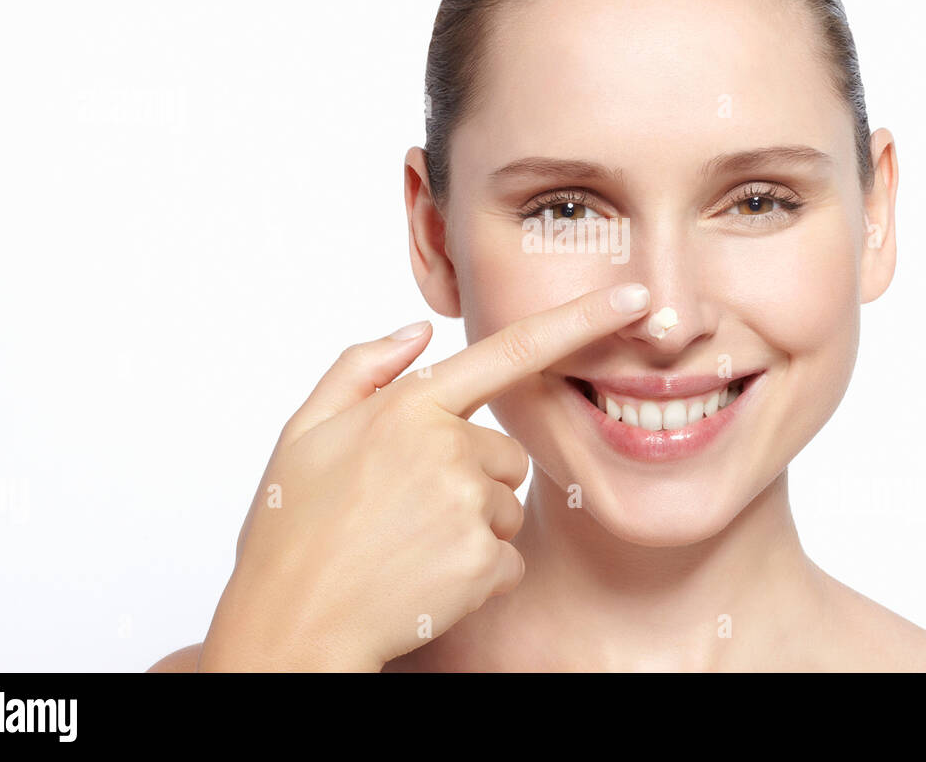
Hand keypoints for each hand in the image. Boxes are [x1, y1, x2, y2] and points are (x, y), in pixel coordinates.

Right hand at [196, 282, 651, 670]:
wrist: (291, 625)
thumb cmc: (292, 530)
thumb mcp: (305, 431)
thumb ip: (362, 368)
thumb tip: (418, 331)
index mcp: (408, 407)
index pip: (511, 351)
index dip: (580, 320)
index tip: (634, 299)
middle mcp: (447, 449)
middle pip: (505, 453)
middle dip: (470, 477)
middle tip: (404, 510)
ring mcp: (468, 507)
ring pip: (506, 506)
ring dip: (472, 526)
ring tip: (407, 544)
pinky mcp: (483, 563)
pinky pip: (507, 558)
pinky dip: (476, 572)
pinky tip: (425, 576)